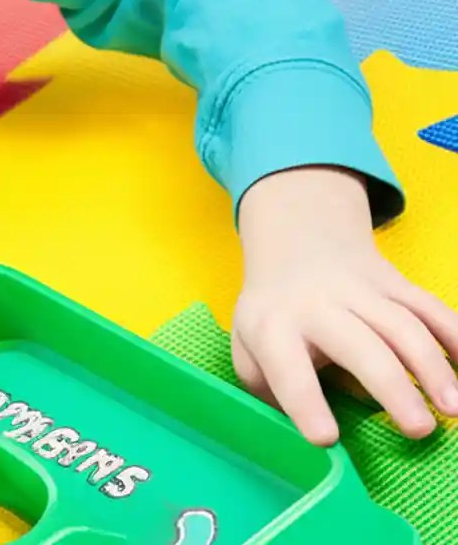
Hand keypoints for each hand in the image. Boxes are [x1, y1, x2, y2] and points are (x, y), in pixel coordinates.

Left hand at [232, 166, 457, 445]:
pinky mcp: (395, 283)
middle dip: (391, 388)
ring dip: (433, 368)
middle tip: (418, 430)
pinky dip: (455, 337)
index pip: (288, 368)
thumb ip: (268, 389)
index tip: (327, 439)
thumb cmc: (272, 315)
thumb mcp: (247, 348)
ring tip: (453, 409)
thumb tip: (302, 433)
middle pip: (359, 345)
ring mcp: (360, 290)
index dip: (306, 404)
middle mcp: (318, 305)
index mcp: (272, 326)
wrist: (298, 245)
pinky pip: (431, 307)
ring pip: (403, 325)